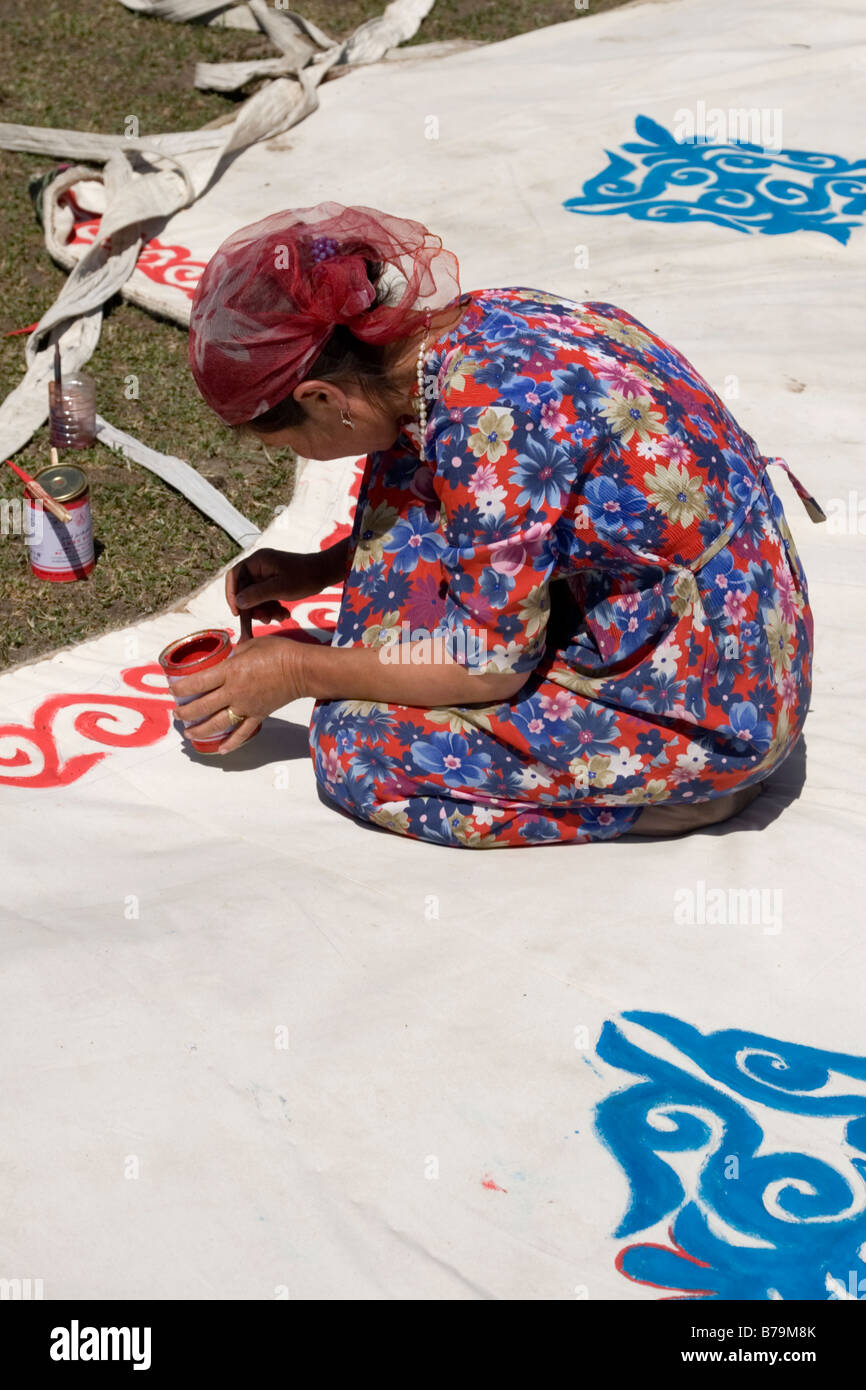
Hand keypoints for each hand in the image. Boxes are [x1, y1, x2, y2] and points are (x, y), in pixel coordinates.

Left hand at [169, 634, 307, 752]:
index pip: (198, 683)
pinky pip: (243, 733)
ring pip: (218, 724)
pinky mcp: (259, 715)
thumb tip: (226, 660)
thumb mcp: (250, 645)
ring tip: (189, 733)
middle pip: (203, 707)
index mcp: (230, 671)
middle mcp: (234, 692)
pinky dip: (231, 743)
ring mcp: (246, 706)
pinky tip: (220, 750)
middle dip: (186, 712)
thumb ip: (234, 655)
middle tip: (177, 714)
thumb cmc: (278, 651)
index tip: (173, 691)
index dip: (181, 689)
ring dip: (200, 730)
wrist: (302, 669)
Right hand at [226, 548, 329, 623]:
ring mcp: (266, 576)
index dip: (232, 594)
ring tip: (278, 617)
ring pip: (256, 598)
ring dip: (265, 611)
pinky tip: (284, 615)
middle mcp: (259, 567)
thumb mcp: (281, 588)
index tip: (237, 612)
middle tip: (265, 620)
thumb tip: (238, 602)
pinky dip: (272, 608)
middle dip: (254, 608)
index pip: (234, 576)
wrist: (325, 573)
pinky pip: (266, 599)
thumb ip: (258, 595)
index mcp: (257, 562)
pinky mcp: (274, 584)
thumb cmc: (305, 576)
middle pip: (245, 590)